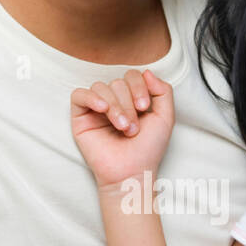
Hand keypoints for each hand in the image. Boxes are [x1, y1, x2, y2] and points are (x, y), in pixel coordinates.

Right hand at [70, 68, 173, 188]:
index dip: (139, 86)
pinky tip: (102, 110)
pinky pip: (79, 95)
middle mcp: (113, 101)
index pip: (132, 76)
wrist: (131, 173)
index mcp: (131, 99)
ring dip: (114, 106)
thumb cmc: (147, 150)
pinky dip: (91, 98)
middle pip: (117, 82)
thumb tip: (146, 72)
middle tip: (132, 127)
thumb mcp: (165, 118)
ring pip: (101, 88)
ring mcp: (96, 109)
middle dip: (127, 103)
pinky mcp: (80, 117)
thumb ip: (163, 91)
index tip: (144, 107)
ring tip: (122, 127)